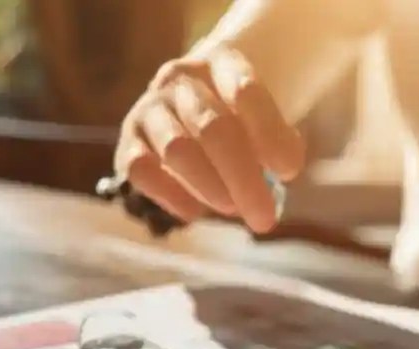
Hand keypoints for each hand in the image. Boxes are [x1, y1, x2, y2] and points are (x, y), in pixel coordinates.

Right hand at [115, 46, 304, 232]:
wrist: (194, 103)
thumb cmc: (240, 116)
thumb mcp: (263, 116)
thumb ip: (275, 140)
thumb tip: (281, 173)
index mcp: (221, 62)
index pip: (245, 91)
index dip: (269, 133)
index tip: (290, 171)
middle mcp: (180, 79)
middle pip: (213, 127)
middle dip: (242, 177)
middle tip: (264, 217)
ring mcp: (150, 107)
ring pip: (176, 149)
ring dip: (208, 186)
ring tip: (234, 210)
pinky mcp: (129, 138)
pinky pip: (140, 168)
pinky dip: (168, 193)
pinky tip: (194, 213)